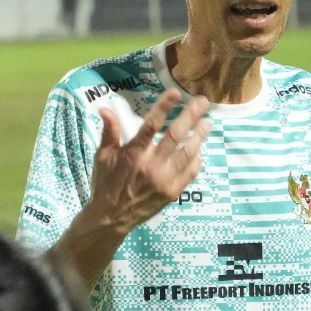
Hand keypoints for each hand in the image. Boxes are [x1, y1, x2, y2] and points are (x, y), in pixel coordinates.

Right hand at [87, 89, 211, 236]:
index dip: (164, 107)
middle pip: (176, 135)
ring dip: (200, 136)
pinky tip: (200, 149)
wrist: (111, 218)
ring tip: (207, 123)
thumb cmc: (105, 183)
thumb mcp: (102, 156)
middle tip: (203, 102)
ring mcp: (164, 180)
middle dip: (192, 115)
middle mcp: (151, 165)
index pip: (151, 125)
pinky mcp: (173, 192)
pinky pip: (190, 172)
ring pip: (188, 153)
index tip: (176, 93)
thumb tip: (105, 109)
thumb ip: (109, 132)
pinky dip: (197, 159)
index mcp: (133, 154)